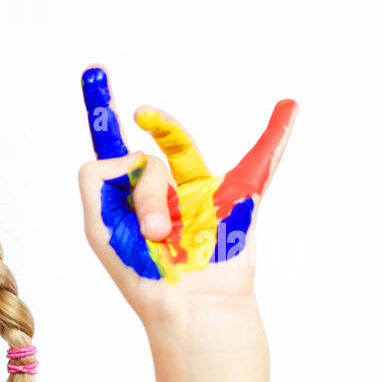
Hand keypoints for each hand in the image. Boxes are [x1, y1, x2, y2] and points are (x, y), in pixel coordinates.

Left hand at [76, 65, 296, 332]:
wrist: (187, 308)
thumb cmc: (143, 274)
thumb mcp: (99, 227)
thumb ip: (97, 181)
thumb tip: (128, 153)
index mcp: (126, 196)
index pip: (112, 147)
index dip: (102, 112)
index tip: (93, 72)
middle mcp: (162, 187)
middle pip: (144, 160)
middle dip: (141, 192)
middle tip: (149, 230)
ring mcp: (198, 190)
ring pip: (178, 159)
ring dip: (160, 200)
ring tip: (162, 235)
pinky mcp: (233, 198)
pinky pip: (257, 160)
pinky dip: (274, 136)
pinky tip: (287, 108)